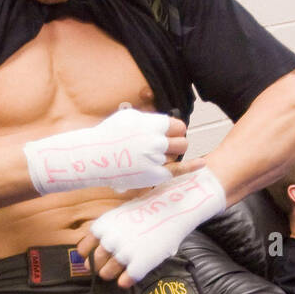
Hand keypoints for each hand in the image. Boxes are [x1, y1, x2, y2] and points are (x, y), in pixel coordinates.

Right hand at [23, 108, 187, 194]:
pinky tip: (201, 164)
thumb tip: (169, 124)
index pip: (179, 127)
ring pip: (174, 158)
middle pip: (182, 143)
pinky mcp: (153, 175)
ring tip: (147, 157)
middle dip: (175, 145)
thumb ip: (151, 120)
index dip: (174, 132)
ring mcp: (156, 160)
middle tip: (163, 148)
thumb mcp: (130, 118)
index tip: (167, 135)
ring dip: (166, 157)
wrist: (93, 157)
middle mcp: (157, 142)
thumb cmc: (110, 136)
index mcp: (153, 125)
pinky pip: (178, 170)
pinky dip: (191, 167)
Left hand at [75, 166, 226, 287]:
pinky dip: (125, 281)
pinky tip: (127, 279)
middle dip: (98, 267)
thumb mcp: (122, 215)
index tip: (92, 256)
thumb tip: (103, 244)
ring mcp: (124, 253)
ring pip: (106, 273)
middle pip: (94, 263)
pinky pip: (125, 280)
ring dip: (110, 274)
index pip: (84, 248)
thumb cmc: (149, 209)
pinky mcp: (139, 264)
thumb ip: (110, 230)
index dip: (88, 254)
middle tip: (106, 267)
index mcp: (103, 226)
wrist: (173, 207)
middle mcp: (109, 240)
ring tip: (117, 272)